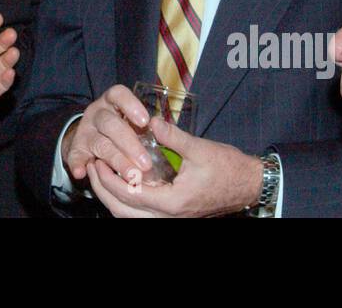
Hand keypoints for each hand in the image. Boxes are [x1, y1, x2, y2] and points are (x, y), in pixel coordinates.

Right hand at [61, 84, 151, 182]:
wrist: (90, 137)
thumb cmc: (123, 127)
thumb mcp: (133, 120)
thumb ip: (147, 126)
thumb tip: (167, 132)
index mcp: (112, 102)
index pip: (118, 94)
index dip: (131, 105)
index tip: (145, 121)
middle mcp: (97, 113)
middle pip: (110, 124)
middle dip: (129, 144)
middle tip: (146, 164)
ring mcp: (86, 131)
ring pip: (100, 143)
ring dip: (115, 160)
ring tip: (131, 176)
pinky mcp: (76, 148)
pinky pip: (74, 156)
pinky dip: (77, 164)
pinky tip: (81, 174)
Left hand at [85, 116, 263, 216]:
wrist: (249, 185)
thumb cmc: (228, 168)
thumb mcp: (200, 148)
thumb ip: (172, 136)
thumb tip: (151, 121)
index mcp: (172, 202)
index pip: (129, 195)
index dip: (108, 179)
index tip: (97, 161)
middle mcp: (169, 217)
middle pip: (123, 212)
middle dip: (103, 191)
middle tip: (91, 169)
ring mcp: (172, 219)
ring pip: (130, 218)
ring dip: (112, 199)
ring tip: (101, 176)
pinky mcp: (175, 216)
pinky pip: (141, 216)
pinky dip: (126, 204)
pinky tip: (122, 186)